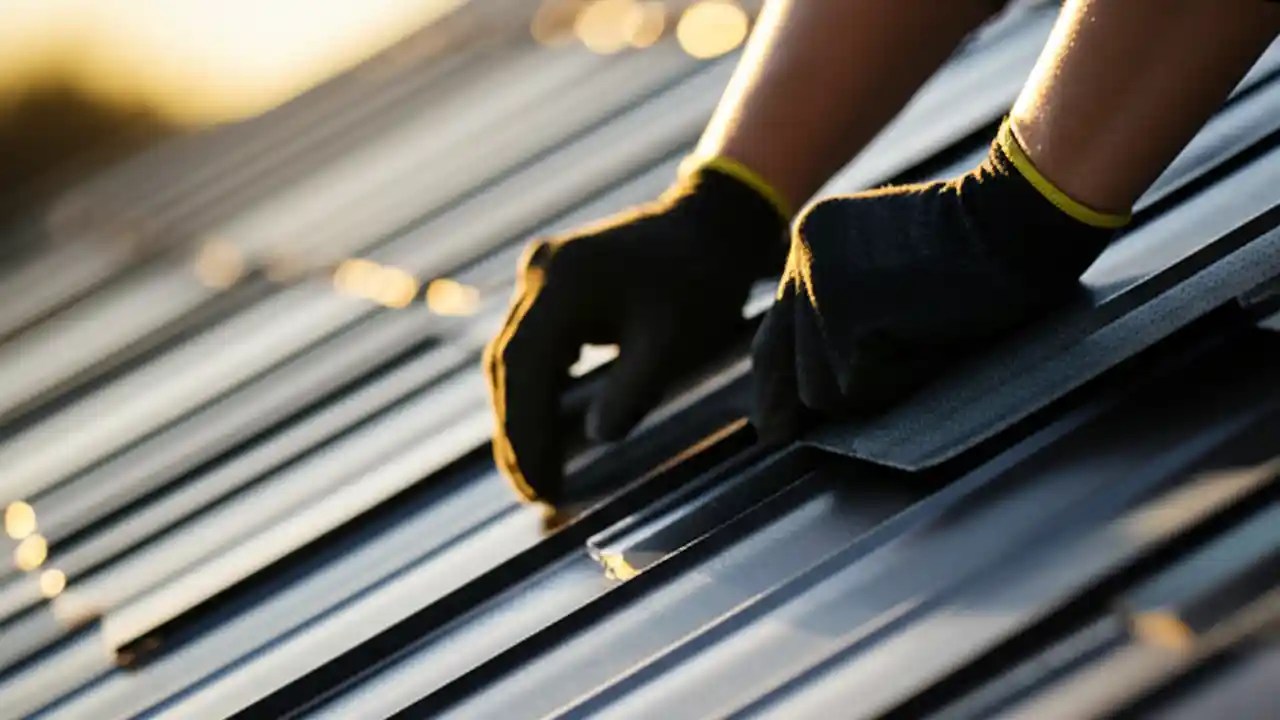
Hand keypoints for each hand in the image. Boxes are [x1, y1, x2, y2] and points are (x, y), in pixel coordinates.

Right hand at [486, 167, 784, 501]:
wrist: (714, 222)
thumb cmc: (702, 282)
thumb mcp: (675, 341)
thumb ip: (633, 389)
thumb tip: (597, 441)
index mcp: (561, 283)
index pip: (522, 371)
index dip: (523, 435)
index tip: (537, 490)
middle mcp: (539, 272)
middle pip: (507, 365)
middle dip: (517, 434)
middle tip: (534, 495)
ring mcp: (542, 271)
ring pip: (513, 355)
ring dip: (521, 414)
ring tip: (536, 473)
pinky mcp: (554, 280)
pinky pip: (531, 341)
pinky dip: (535, 386)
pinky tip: (547, 425)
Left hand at [752, 126, 1120, 443]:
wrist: (1015, 217)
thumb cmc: (980, 248)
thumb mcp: (892, 268)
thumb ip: (846, 308)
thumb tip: (812, 390)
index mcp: (812, 239)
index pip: (776, 331)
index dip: (775, 385)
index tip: (773, 427)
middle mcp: (802, 257)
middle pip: (787, 367)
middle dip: (814, 401)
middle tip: (804, 432)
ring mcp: (818, 287)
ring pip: (823, 390)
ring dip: (878, 387)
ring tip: (925, 344)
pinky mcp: (845, 319)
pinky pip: (861, 389)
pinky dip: (902, 382)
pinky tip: (934, 343)